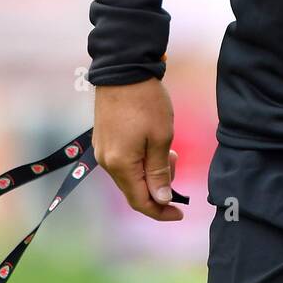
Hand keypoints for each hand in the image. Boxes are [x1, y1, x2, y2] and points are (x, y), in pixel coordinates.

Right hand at [91, 78, 183, 221]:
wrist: (123, 69)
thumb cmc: (146, 102)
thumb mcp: (161, 137)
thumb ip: (159, 172)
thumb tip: (161, 199)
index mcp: (121, 165)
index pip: (140, 201)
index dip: (161, 211)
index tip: (180, 213)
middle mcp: (106, 162)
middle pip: (134, 190)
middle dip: (158, 187)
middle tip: (176, 159)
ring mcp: (102, 150)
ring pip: (129, 176)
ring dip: (150, 172)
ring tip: (167, 148)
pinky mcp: (103, 139)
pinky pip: (123, 162)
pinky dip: (141, 162)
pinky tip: (153, 144)